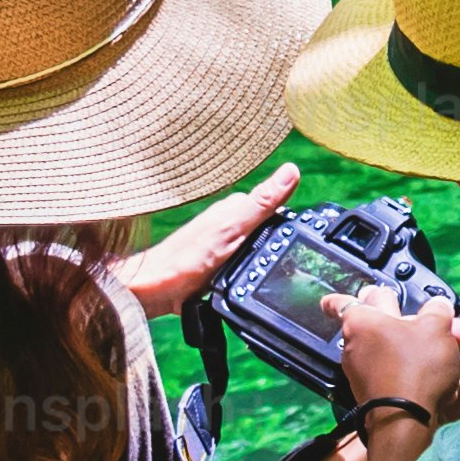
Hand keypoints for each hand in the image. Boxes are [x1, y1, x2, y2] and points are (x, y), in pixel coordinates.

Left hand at [115, 163, 296, 316]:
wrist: (155, 290)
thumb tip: (291, 170)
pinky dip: (252, 272)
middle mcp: (229, 222)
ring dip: (267, 259)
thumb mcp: (233, 229)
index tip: (305, 238)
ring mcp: (223, 243)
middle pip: (269, 230)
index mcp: (234, 208)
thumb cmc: (187, 260)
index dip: (292, 222)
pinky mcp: (218, 264)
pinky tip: (255, 283)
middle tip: (291, 263)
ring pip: (258, 248)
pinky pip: (246, 264)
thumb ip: (262, 203)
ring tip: (276, 275)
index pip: (277, 207)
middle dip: (281, 242)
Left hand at [336, 280, 459, 437]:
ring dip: (400, 343)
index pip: (340, 302)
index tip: (327, 301)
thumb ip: (437, 311)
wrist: (406, 420)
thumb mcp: (437, 328)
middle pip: (367, 323)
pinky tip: (424, 368)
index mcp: (362, 320)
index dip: (337, 299)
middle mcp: (354, 345)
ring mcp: (359, 371)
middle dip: (382, 315)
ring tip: (429, 344)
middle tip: (392, 310)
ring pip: (379, 348)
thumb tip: (437, 306)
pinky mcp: (369, 392)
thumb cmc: (416, 367)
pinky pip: (385, 370)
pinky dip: (402, 366)